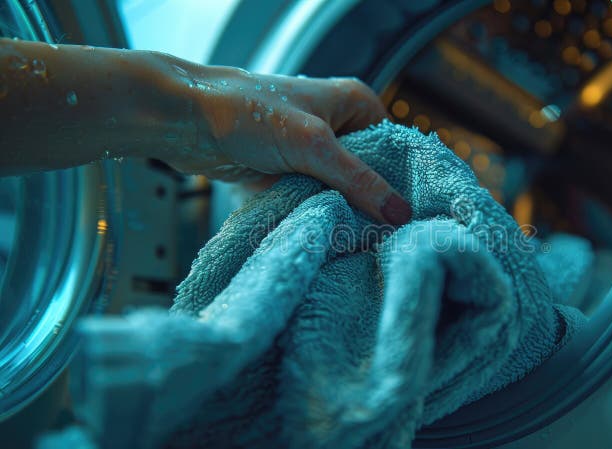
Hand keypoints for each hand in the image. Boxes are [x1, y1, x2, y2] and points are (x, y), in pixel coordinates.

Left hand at [166, 68, 411, 225]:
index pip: (394, 147)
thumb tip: (397, 211)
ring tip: (349, 235)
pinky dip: (315, 213)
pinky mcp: (289, 173)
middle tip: (378, 232)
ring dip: (339, 210)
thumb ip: (357, 179)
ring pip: (340, 190)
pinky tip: (321, 232)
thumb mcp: (312, 144)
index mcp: (353, 103)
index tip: (404, 215)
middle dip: (368, 200)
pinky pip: (314, 199)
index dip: (399, 179)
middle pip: (368, 172)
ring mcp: (311, 151)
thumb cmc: (243, 111)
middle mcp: (336, 125)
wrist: (184, 122)